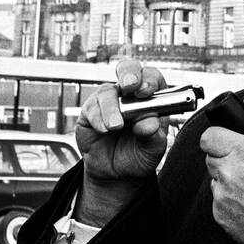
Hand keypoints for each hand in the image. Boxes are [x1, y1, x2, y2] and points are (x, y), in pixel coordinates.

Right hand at [76, 59, 168, 223]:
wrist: (116, 174)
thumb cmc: (138, 156)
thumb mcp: (153, 150)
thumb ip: (153, 136)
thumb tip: (149, 123)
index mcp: (151, 99)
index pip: (152, 78)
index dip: (150, 80)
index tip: (147, 91)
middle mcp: (129, 95)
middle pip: (128, 69)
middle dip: (129, 73)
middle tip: (129, 85)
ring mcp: (109, 101)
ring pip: (108, 91)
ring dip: (112, 108)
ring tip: (115, 126)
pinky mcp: (90, 112)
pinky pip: (91, 107)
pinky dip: (98, 118)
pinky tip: (104, 130)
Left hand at [199, 96, 243, 243]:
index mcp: (241, 151)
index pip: (208, 137)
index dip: (219, 138)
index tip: (230, 144)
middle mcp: (227, 173)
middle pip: (211, 158)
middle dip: (227, 159)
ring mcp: (222, 196)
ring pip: (215, 181)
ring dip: (228, 181)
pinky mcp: (221, 216)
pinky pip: (218, 202)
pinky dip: (231, 202)